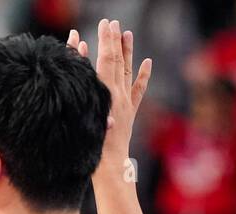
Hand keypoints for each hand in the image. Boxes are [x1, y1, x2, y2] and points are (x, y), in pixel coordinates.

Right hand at [67, 20, 151, 169]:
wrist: (110, 171)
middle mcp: (119, 97)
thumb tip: (90, 93)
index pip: (107, 62)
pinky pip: (139, 91)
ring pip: (128, 72)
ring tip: (128, 33)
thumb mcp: (87, 122)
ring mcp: (126, 105)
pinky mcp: (130, 114)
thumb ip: (89, 98)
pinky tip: (147, 62)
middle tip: (111, 22)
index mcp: (108, 96)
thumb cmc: (93, 151)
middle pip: (116, 62)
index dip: (105, 42)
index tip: (105, 24)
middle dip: (113, 41)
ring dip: (127, 52)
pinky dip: (143, 76)